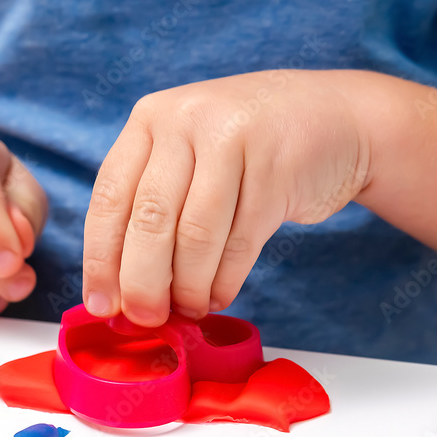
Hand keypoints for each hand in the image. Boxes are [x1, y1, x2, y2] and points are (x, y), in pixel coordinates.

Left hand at [82, 70, 370, 325]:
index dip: (101, 258)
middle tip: (145, 319)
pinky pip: (241, 240)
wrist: (336, 117)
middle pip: (150, 218)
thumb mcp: (190, 153)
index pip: (111, 197)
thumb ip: (153, 205)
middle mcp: (187, 119)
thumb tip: (120, 290)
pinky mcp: (277, 166)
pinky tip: (219, 296)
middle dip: (143, 281)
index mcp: (151, 117)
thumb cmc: (249, 149)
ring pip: (196, 234)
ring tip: (190, 310)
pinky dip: (225, 279)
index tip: (101, 305)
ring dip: (189, 286)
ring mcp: (234, 138)